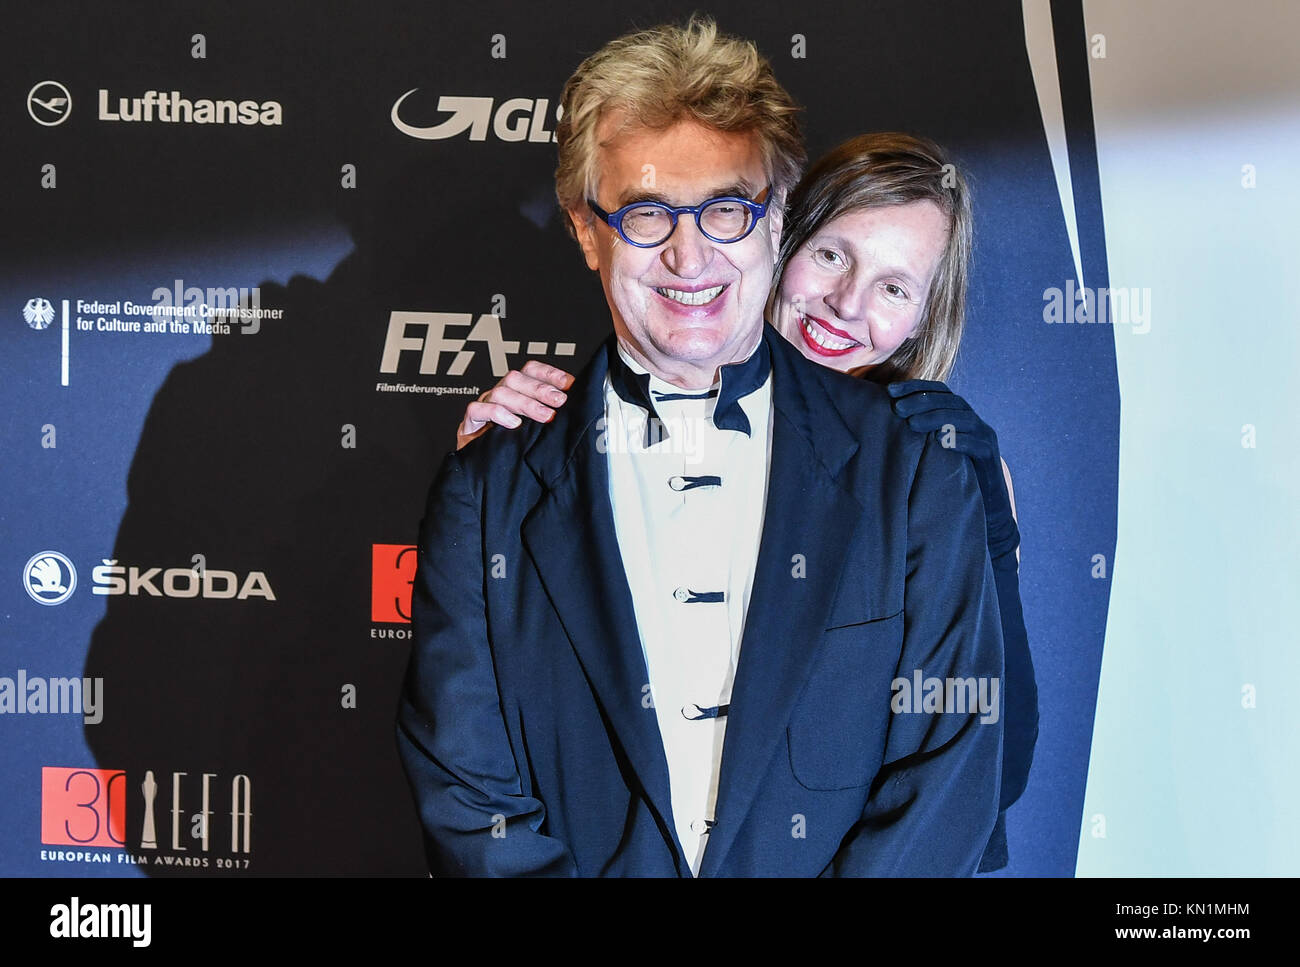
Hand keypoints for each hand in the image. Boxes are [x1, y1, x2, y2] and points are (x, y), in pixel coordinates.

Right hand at [456, 362, 574, 450]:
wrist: (480, 471)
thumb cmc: (512, 448)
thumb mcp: (534, 430)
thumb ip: (550, 419)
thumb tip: (578, 412)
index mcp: (516, 392)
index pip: (530, 371)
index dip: (549, 373)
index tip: (569, 384)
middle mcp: (499, 395)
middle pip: (516, 378)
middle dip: (541, 389)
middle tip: (559, 402)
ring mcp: (483, 407)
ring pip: (500, 392)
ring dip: (525, 403)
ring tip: (545, 417)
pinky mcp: (469, 424)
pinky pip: (477, 410)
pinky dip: (496, 414)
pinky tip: (514, 424)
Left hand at [886, 380, 1018, 559]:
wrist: (982, 507)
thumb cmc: (949, 477)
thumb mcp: (929, 452)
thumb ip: (915, 435)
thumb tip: (878, 424)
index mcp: (958, 415)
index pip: (938, 391)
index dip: (915, 388)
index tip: (889, 391)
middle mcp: (973, 422)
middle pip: (949, 401)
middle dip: (922, 401)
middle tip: (897, 409)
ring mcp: (985, 437)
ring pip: (963, 419)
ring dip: (937, 418)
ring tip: (912, 424)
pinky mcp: (991, 457)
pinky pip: (978, 445)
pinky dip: (960, 441)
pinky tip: (941, 442)